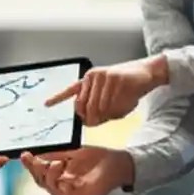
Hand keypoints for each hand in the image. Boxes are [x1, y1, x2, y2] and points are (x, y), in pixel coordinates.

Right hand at [19, 147, 132, 194]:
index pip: (39, 173)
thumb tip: (35, 152)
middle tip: (32, 158)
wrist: (117, 163)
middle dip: (34, 170)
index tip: (24, 154)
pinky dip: (58, 181)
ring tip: (53, 162)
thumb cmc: (97, 159)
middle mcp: (62, 186)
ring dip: (47, 174)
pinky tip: (60, 167)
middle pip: (41, 182)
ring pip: (49, 188)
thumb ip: (55, 154)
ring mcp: (70, 193)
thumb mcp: (72, 152)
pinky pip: (62, 193)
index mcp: (59, 175)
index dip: (30, 165)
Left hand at [46, 56, 166, 126]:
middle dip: (93, 120)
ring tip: (119, 108)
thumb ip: (95, 104)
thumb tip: (87, 121)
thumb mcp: (107, 92)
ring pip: (102, 109)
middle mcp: (94, 76)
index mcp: (88, 79)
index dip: (58, 98)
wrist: (147, 71)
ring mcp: (105, 77)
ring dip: (111, 115)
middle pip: (87, 108)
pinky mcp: (118, 79)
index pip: (71, 90)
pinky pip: (115, 105)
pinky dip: (121, 110)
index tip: (46, 104)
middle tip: (98, 122)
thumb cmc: (126, 85)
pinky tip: (127, 102)